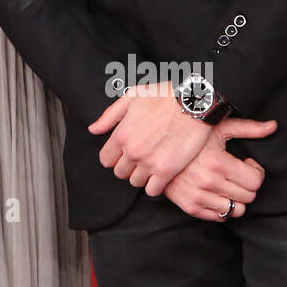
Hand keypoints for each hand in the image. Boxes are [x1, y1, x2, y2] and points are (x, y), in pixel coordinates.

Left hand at [88, 82, 212, 196]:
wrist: (193, 101)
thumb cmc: (163, 96)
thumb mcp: (131, 98)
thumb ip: (110, 116)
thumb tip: (93, 129)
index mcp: (121, 135)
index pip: (106, 160)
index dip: (114, 157)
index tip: (123, 153)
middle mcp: (132, 151)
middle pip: (120, 173)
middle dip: (127, 166)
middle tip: (140, 158)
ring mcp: (149, 163)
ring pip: (135, 182)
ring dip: (141, 176)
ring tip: (151, 165)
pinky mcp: (167, 171)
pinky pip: (153, 190)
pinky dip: (155, 185)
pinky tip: (161, 175)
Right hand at [163, 116, 278, 220]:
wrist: (158, 151)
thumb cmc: (191, 138)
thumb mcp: (218, 128)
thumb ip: (248, 128)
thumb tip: (273, 126)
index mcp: (218, 162)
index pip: (255, 181)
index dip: (256, 172)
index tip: (248, 165)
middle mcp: (208, 182)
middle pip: (248, 196)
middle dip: (247, 185)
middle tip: (237, 174)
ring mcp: (199, 196)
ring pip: (237, 210)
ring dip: (236, 198)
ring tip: (228, 184)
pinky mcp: (191, 207)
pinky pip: (220, 217)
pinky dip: (222, 207)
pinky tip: (217, 192)